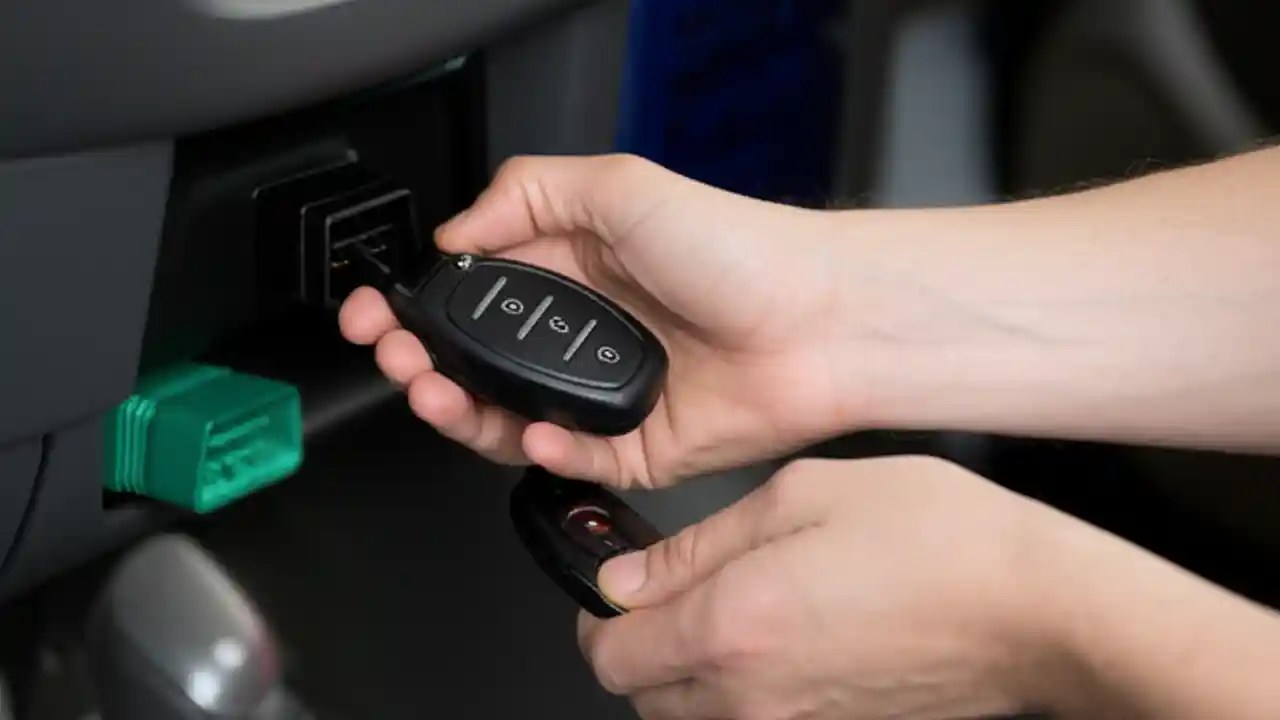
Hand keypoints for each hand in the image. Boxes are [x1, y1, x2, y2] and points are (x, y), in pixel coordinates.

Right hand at [339, 154, 859, 488]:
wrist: (822, 321)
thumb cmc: (744, 251)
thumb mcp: (624, 187)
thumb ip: (530, 194)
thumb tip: (458, 230)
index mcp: (571, 270)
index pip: (470, 294)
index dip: (417, 305)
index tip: (379, 311)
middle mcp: (583, 334)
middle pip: (475, 363)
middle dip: (422, 362)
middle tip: (399, 358)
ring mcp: (605, 394)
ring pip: (508, 419)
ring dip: (463, 411)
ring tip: (439, 394)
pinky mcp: (635, 447)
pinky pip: (569, 460)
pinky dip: (541, 451)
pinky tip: (534, 432)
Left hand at [578, 456, 1098, 718]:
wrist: (1038, 611)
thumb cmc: (940, 539)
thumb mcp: (802, 495)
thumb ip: (698, 544)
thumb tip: (627, 578)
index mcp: (733, 626)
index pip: (609, 656)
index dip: (601, 617)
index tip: (623, 585)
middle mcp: (753, 696)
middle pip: (642, 695)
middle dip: (642, 644)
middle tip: (681, 590)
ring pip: (690, 718)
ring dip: (689, 671)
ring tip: (741, 609)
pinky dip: (744, 692)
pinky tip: (788, 637)